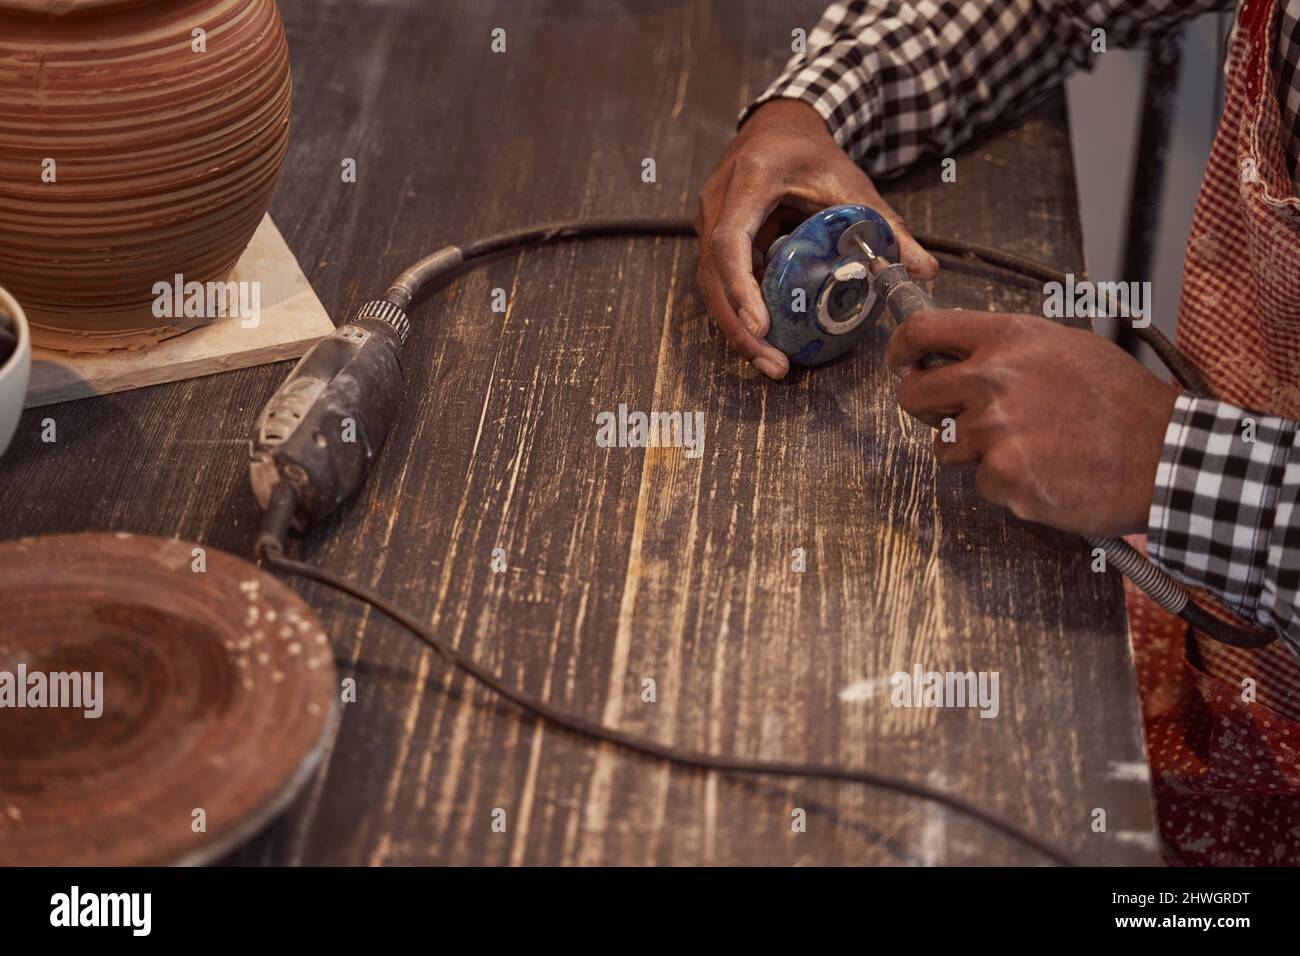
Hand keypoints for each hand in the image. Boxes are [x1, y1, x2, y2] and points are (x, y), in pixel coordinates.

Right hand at [695, 98, 938, 379]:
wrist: (778, 128)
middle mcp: (718, 202)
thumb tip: (924, 272)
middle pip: (712, 277)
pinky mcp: (712, 239)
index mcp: (751, 180)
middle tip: (774, 365)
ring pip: (710, 286)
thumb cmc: (813, 154)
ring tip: (773, 364)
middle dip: (740, 328)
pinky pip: (719, 283)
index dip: (741, 288)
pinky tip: (768, 340)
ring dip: (738, 330)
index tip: (762, 326)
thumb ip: (886, 227)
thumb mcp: (852, 185)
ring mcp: (708, 222)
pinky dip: (741, 314)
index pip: (730, 242)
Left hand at [885, 309, 1178, 535]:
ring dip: (973, 451)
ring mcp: (995, 430)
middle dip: (926, 410)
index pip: (923, 331)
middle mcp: (993, 379)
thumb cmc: (1121, 404)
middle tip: (958, 419)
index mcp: (1009, 339)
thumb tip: (957, 357)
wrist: (1164, 456)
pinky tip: (1045, 472)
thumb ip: (1007, 350)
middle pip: (914, 395)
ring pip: (945, 445)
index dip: (900, 350)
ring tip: (1028, 446)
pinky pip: (980, 482)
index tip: (899, 364)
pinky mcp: (1003, 475)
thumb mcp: (1065, 348)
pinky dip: (1006, 484)